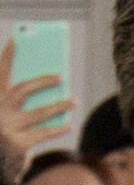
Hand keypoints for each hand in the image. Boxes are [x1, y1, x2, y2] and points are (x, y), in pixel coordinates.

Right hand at [0, 40, 74, 180]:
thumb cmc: (3, 140)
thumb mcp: (4, 118)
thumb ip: (15, 104)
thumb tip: (45, 91)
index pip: (0, 74)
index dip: (6, 57)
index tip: (16, 40)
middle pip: (23, 89)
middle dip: (43, 81)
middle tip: (61, 77)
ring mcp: (8, 127)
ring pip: (39, 112)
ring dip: (59, 105)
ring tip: (74, 100)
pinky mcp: (19, 144)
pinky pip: (44, 133)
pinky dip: (58, 128)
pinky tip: (68, 124)